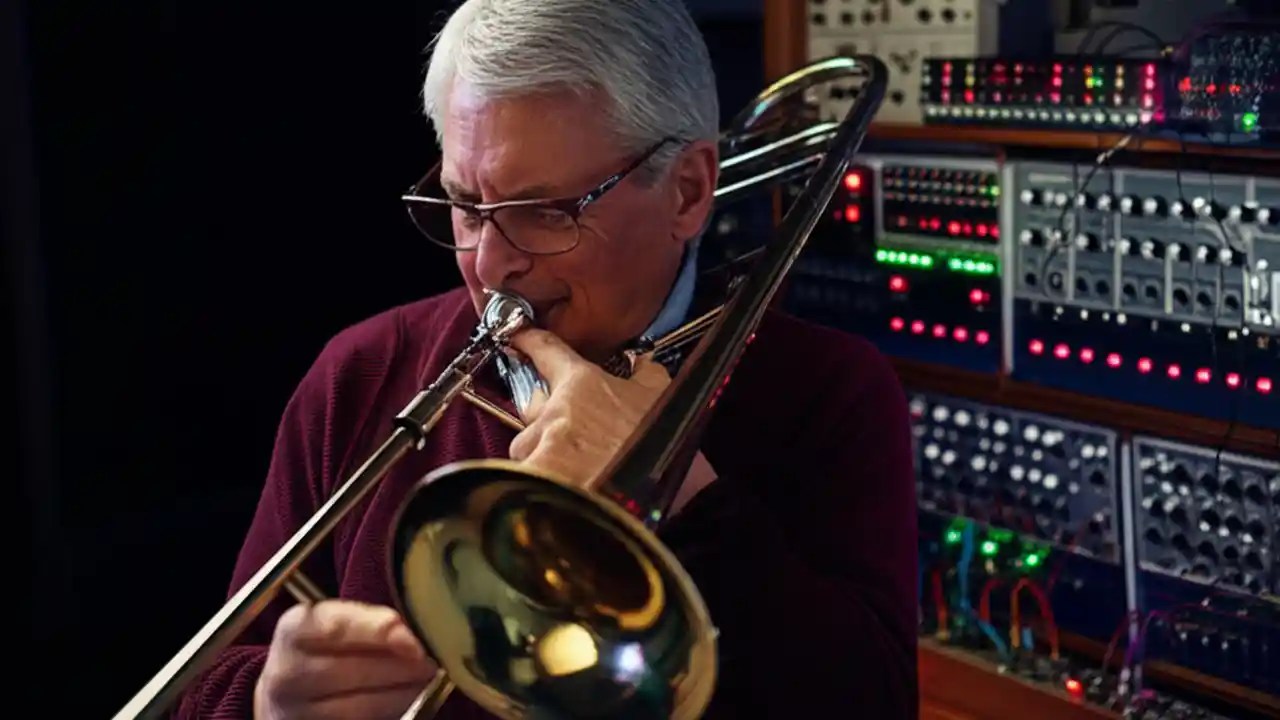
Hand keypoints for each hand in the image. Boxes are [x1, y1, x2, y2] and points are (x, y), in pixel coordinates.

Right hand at [254, 600, 436, 719]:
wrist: (288, 691)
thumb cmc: (325, 648)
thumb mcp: (336, 622)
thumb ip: (370, 623)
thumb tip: (415, 633)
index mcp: (294, 630)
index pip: (337, 626)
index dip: (378, 632)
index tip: (413, 641)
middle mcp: (287, 673)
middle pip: (352, 670)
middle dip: (400, 667)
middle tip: (431, 662)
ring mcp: (295, 712)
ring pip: (359, 707)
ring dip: (403, 694)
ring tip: (428, 681)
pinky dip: (392, 713)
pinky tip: (412, 701)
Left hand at [506, 328, 670, 487]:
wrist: (644, 493)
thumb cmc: (654, 442)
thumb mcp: (661, 397)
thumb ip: (648, 375)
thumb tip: (645, 362)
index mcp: (582, 384)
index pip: (547, 351)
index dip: (531, 342)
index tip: (520, 337)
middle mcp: (554, 412)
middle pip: (530, 413)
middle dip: (544, 426)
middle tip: (571, 442)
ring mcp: (540, 448)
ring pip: (525, 450)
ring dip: (539, 458)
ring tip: (568, 475)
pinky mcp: (532, 481)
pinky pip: (520, 479)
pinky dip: (532, 488)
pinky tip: (553, 499)